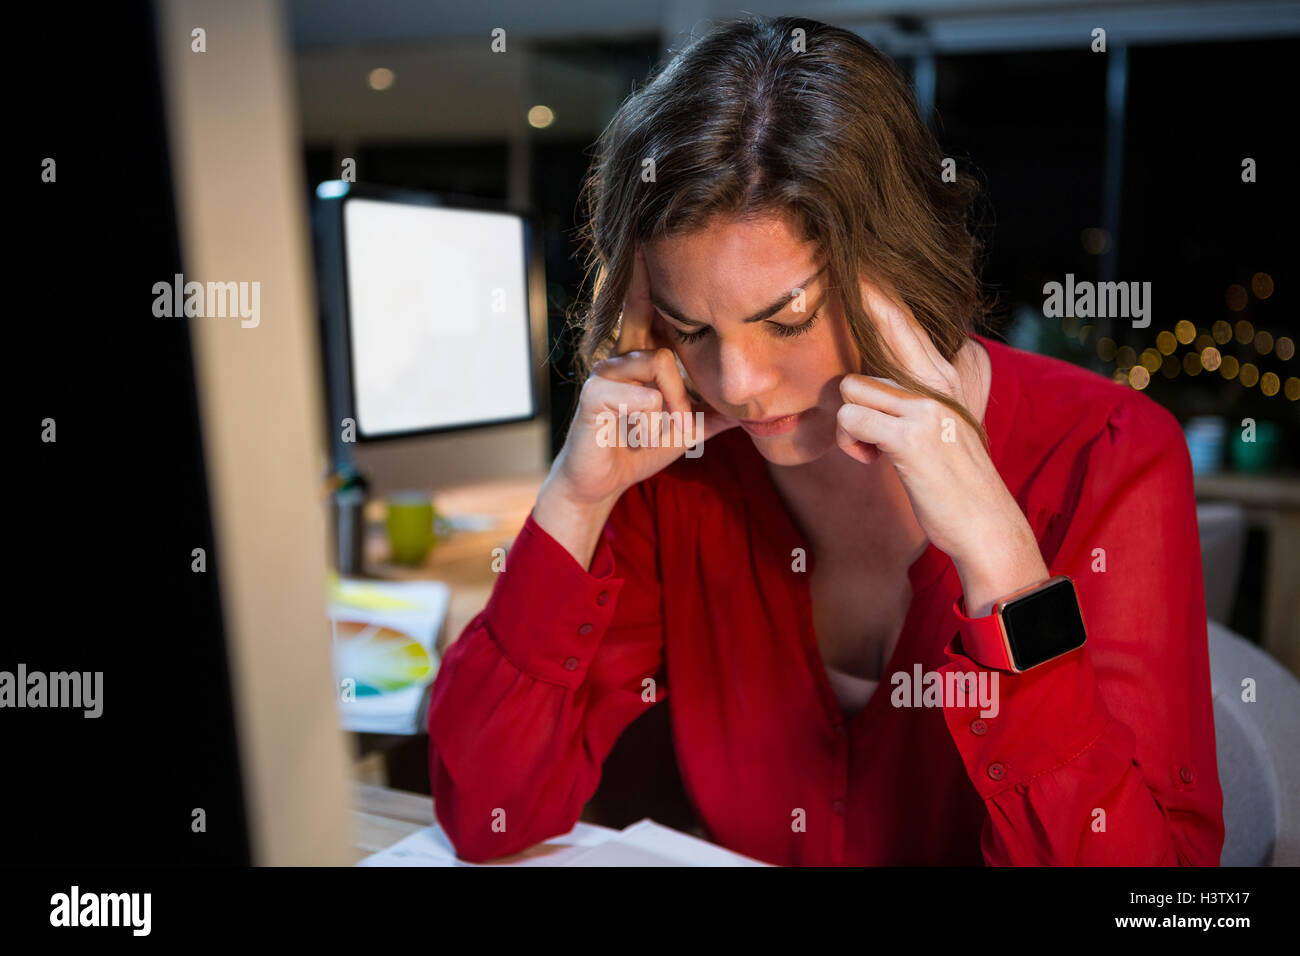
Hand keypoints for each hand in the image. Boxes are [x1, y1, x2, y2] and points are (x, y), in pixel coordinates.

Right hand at [549, 244, 737, 507]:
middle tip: (681, 428)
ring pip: (660, 369)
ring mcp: (604, 373)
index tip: (645, 241)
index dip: (645, 279)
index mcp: (640, 360)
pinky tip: (635, 434)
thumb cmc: (637, 448)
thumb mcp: (685, 429)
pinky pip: (642, 396)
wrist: (600, 482)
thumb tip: (749, 406)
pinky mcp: (593, 395)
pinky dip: (650, 420)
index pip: (646, 312)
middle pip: (671, 352)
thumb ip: (712, 412)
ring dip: (670, 412)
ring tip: (660, 434)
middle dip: (683, 398)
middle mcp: (621, 358)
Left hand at [834, 275, 1044, 598]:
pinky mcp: (912, 436)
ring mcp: (928, 405)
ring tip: (873, 446)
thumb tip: (872, 374)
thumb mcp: (944, 421)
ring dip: (850, 424)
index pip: (908, 320)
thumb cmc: (955, 475)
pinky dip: (851, 444)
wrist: (984, 523)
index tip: (860, 261)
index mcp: (949, 372)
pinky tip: (872, 460)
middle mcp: (941, 380)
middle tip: (837, 276)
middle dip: (860, 304)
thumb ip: (917, 390)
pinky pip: (852, 421)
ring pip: (852, 388)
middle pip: (884, 325)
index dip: (880, 292)